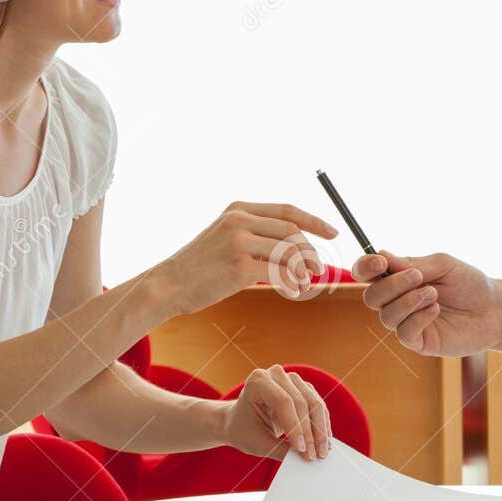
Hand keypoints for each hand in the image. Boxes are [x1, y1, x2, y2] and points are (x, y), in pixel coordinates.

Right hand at [160, 202, 337, 313]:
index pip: (287, 210)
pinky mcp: (239, 267)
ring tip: (305, 284)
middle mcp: (239, 220)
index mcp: (238, 209)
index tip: (332, 233)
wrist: (168, 285)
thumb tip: (296, 246)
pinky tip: (292, 291)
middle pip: (292, 231)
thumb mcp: (225, 237)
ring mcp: (239, 242)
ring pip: (288, 252)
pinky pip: (279, 273)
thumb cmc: (200, 267)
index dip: (314, 221)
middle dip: (311, 251)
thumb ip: (255, 234)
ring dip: (304, 270)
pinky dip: (292, 283)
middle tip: (319, 269)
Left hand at [218, 365, 332, 460]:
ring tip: (322, 452)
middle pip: (301, 402)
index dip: (295, 426)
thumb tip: (303, 459)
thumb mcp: (258, 443)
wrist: (240, 421)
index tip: (301, 449)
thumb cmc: (244, 430)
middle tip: (314, 455)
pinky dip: (322, 425)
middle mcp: (276, 374)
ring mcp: (292, 379)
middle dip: (310, 432)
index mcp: (258, 381)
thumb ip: (280, 450)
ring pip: (314, 403)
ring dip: (320, 430)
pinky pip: (318, 406)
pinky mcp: (304, 387)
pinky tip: (324, 442)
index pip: (282, 402)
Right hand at [353, 251, 499, 356]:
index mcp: (399, 278)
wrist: (495, 309)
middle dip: (391, 285)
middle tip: (417, 276)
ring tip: (433, 294)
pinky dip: (418, 318)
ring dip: (408, 302)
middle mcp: (398, 301)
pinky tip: (436, 310)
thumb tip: (382, 255)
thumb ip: (413, 262)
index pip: (367, 274)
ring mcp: (407, 323)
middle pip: (371, 297)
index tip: (380, 262)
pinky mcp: (420, 341)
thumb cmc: (469, 284)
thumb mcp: (443, 264)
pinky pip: (404, 333)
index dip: (365, 267)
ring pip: (386, 316)